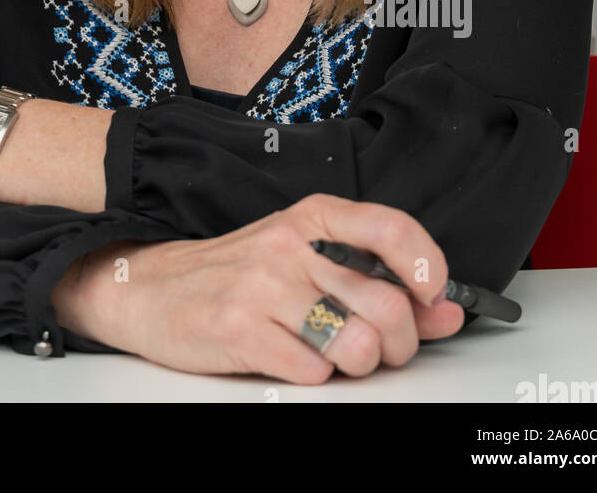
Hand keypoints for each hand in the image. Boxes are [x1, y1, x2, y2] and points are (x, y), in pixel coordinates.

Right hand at [62, 194, 465, 381]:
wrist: (149, 287)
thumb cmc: (237, 274)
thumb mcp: (305, 259)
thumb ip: (376, 281)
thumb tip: (447, 310)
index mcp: (311, 218)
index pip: (392, 229)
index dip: (429, 269)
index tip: (435, 299)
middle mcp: (288, 245)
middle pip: (387, 306)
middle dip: (397, 344)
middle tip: (377, 349)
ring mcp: (262, 286)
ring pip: (356, 345)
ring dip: (355, 366)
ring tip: (332, 356)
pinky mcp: (237, 328)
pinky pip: (313, 374)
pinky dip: (312, 378)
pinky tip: (290, 359)